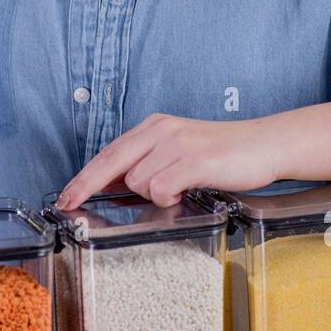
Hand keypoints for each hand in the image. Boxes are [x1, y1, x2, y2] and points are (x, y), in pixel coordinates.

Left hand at [56, 113, 282, 209]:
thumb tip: (114, 182)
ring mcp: (177, 144)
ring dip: (155, 194)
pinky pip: (161, 189)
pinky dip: (170, 197)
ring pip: (138, 182)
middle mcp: (161, 130)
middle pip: (111, 163)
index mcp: (154, 126)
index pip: (109, 152)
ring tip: (180, 188)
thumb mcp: (178, 149)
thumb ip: (147, 161)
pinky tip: (187, 190)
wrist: (264, 145)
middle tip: (71, 204)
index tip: (66, 195)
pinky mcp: (193, 160)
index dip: (84, 176)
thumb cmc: (223, 153)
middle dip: (87, 186)